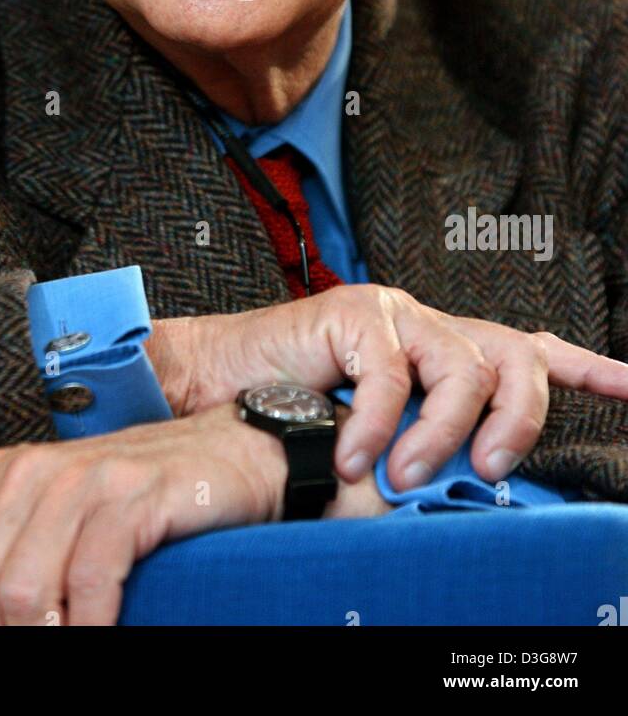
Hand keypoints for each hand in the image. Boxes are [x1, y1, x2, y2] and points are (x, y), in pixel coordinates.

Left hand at [0, 402, 382, 626]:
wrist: (229, 455)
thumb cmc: (134, 492)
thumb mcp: (43, 504)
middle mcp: (30, 471)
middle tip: (24, 660)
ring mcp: (83, 481)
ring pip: (21, 593)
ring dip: (39, 645)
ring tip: (62, 652)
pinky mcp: (132, 498)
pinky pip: (87, 580)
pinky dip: (87, 628)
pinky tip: (98, 637)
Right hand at [148, 284, 627, 489]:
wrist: (222, 386)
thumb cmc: (298, 415)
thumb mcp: (378, 440)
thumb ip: (424, 447)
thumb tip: (472, 495)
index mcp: (443, 354)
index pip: (526, 352)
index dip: (585, 368)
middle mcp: (431, 327)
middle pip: (515, 358)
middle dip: (519, 420)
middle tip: (491, 470)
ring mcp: (398, 314)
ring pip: (463, 367)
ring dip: (441, 436)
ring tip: (402, 475)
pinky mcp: (359, 312)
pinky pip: (393, 373)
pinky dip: (379, 424)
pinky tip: (357, 455)